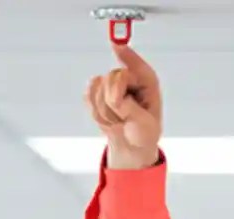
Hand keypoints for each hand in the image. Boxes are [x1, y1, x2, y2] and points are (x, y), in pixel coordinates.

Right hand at [84, 43, 162, 169]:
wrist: (132, 144)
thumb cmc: (144, 131)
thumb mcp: (143, 122)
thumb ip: (126, 106)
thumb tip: (112, 93)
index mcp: (146, 80)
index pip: (124, 74)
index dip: (121, 74)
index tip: (116, 57)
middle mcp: (130, 77)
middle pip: (109, 80)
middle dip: (113, 105)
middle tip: (124, 117)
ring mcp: (112, 83)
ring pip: (96, 90)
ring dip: (105, 112)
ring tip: (118, 119)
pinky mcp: (97, 91)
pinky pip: (87, 96)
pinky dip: (95, 113)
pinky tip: (108, 118)